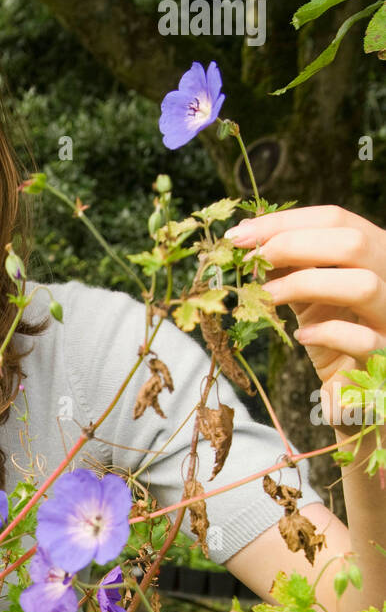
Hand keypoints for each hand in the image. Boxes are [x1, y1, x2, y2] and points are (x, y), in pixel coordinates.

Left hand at [224, 204, 385, 425]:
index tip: (239, 236)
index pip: (335, 219)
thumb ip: (289, 268)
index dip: (284, 222)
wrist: (355, 393)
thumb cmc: (332, 338)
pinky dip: (326, 334)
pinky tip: (300, 335)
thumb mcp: (309, 295)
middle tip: (250, 262)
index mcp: (374, 254)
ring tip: (267, 297)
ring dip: (304, 285)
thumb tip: (245, 241)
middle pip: (353, 243)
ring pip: (363, 285)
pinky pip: (362, 340)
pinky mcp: (385, 358)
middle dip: (292, 245)